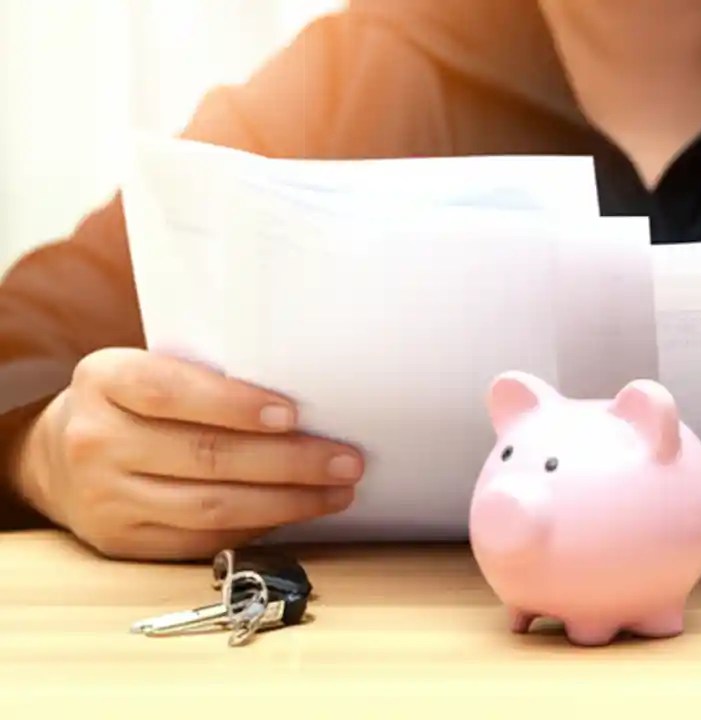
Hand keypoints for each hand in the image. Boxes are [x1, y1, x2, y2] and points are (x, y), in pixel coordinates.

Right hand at [11, 348, 363, 559]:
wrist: (55, 458)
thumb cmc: (130, 404)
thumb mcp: (146, 369)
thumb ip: (204, 378)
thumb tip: (305, 400)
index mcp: (104, 379)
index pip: (170, 391)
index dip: (235, 405)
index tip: (293, 414)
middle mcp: (96, 439)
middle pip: (204, 455)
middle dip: (288, 461)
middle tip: (345, 460)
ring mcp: (105, 497)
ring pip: (210, 506)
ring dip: (285, 502)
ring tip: (336, 492)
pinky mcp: (121, 541)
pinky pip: (201, 539)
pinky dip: (257, 529)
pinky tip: (295, 514)